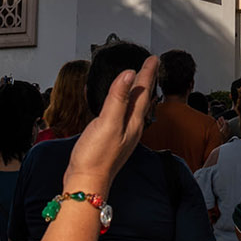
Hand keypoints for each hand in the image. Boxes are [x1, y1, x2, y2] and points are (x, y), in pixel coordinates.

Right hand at [63, 57, 157, 194]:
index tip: (153, 58)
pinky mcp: (111, 138)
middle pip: (141, 98)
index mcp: (133, 121)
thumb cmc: (96, 157)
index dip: (148, 73)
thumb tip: (129, 74)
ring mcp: (121, 133)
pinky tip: (116, 104)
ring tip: (138, 80)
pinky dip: (120, 102)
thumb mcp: (108, 123)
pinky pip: (120, 114)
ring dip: (135, 91)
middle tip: (150, 66)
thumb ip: (118, 98)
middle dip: (146, 81)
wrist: (86, 182)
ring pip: (132, 106)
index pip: (143, 91)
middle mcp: (131, 127)